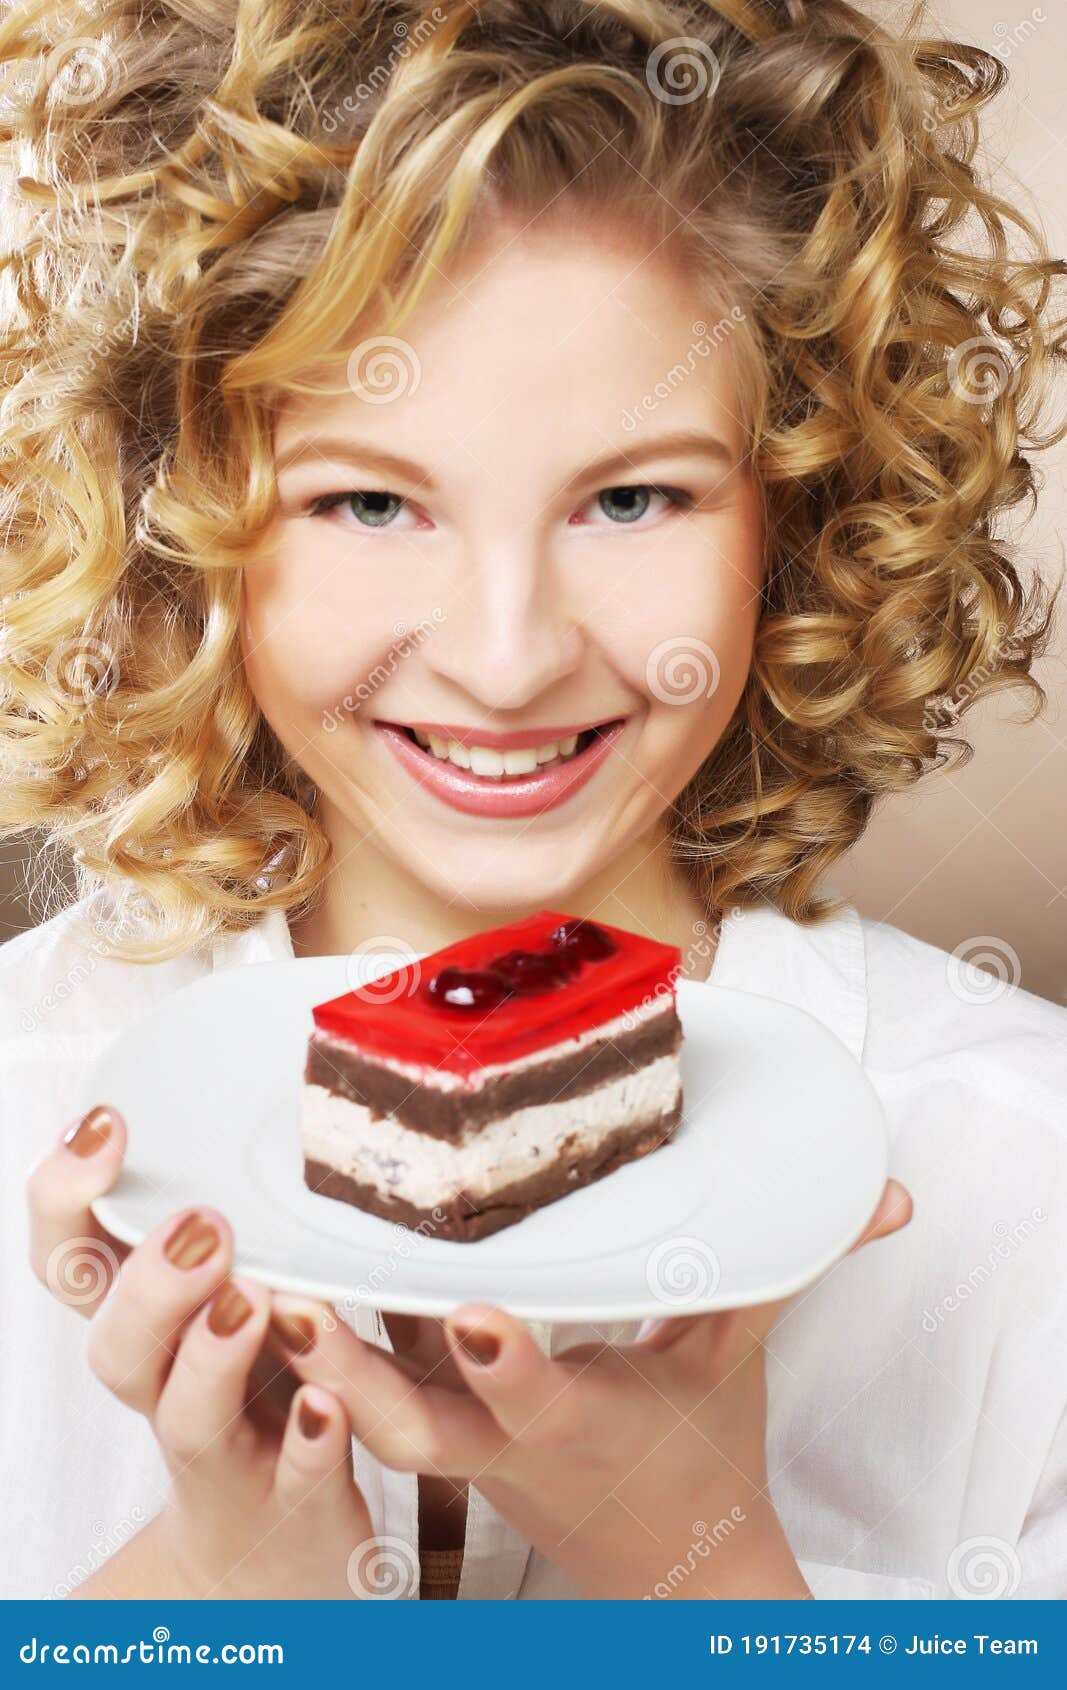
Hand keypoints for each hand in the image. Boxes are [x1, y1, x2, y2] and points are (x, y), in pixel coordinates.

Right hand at [26, 1105, 372, 1598]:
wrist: (278, 1554)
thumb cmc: (255, 1389)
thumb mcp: (226, 1292)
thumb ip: (229, 1211)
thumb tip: (267, 1073)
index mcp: (146, 1324)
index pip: (71, 1261)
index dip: (68, 1198)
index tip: (106, 1126)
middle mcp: (166, 1388)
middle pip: (116, 1347)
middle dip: (149, 1283)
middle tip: (202, 1224)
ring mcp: (225, 1452)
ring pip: (187, 1416)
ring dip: (212, 1356)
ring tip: (251, 1299)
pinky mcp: (292, 1505)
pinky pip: (296, 1479)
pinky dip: (309, 1443)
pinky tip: (329, 1404)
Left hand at [266, 1178, 911, 1598]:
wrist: (663, 1559)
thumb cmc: (700, 1446)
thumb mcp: (739, 1358)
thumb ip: (791, 1272)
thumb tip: (881, 1202)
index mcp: (591, 1421)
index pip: (543, 1397)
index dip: (508, 1362)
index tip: (471, 1312)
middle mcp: (513, 1441)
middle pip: (418, 1424)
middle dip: (352, 1373)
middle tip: (286, 1300)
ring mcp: (466, 1448)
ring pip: (373, 1417)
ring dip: (313, 1363)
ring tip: (254, 1288)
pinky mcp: (439, 1433)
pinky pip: (370, 1394)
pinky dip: (321, 1354)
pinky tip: (273, 1287)